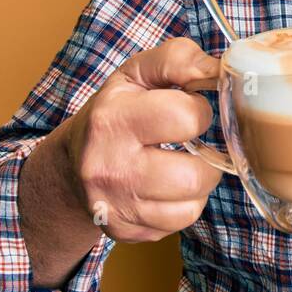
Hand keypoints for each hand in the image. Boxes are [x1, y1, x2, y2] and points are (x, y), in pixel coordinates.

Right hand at [62, 37, 222, 241]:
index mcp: (113, 119)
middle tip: (194, 146)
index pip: (185, 117)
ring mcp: (115, 205)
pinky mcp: (123, 231)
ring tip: (183, 166)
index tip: (189, 109)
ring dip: (198, 185)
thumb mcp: (137, 74)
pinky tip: (169, 189)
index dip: (199, 111)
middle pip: (193, 176)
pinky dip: (184, 207)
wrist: (72, 164)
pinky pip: (178, 225)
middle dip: (207, 159)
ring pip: (191, 207)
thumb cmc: (115, 112)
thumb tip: (219, 70)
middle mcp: (110, 167)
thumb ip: (179, 59)